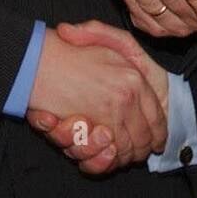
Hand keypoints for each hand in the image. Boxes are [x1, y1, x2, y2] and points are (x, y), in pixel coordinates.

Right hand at [28, 21, 170, 175]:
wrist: (39, 60)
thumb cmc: (71, 50)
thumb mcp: (106, 37)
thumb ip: (124, 46)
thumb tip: (139, 79)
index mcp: (135, 79)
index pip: (157, 117)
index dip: (158, 133)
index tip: (155, 141)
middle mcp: (128, 98)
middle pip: (144, 138)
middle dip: (140, 149)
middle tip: (135, 152)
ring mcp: (111, 115)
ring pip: (127, 150)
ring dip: (122, 156)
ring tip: (115, 151)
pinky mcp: (94, 130)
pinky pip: (108, 156)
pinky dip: (106, 160)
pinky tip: (104, 153)